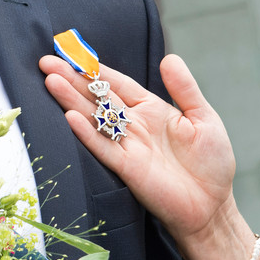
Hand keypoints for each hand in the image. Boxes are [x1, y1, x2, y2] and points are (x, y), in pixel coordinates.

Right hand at [38, 53, 236, 245]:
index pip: (118, 84)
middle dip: (73, 80)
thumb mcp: (204, 118)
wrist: (212, 207)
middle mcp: (134, 125)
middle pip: (98, 98)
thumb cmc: (212, 164)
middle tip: (46, 62)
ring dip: (72, 100)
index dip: (96, 69)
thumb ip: (185, 89)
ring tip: (50, 80)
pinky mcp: (128, 168)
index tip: (73, 53)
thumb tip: (169, 58)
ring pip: (94, 118)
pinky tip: (69, 116)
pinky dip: (87, 133)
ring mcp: (128, 146)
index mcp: (151, 109)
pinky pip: (103, 147)